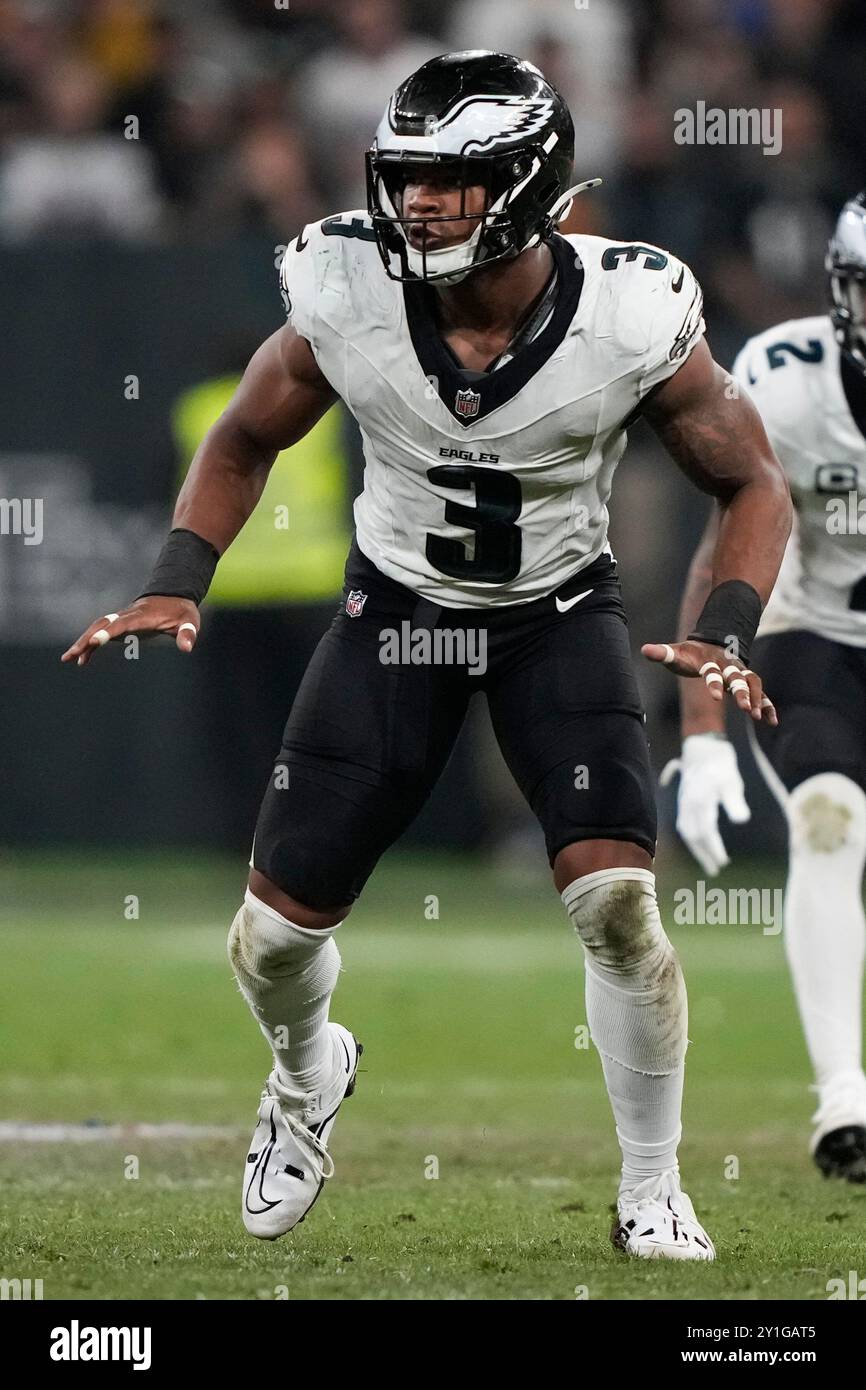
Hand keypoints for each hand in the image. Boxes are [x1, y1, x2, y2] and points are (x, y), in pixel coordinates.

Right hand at [61, 596, 199, 666]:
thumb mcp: (189, 622)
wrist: (174, 596)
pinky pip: (101, 633)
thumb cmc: (182, 611)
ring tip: (68, 658)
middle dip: (86, 639)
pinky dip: (91, 645)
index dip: (108, 632)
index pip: (122, 623)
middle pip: (103, 625)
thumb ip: (187, 634)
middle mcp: (127, 615)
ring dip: (83, 642)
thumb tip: (187, 648)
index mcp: (142, 615)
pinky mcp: (121, 625)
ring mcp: (122, 619)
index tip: (94, 641)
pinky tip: (83, 660)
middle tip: (72, 654)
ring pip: (97, 628)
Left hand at [642, 638, 777, 723]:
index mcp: (710, 661)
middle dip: (742, 693)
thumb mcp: (676, 653)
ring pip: (754, 684)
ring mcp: (740, 673)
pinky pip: (762, 694)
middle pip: (738, 678)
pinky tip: (773, 721)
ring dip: (758, 699)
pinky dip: (768, 705)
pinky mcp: (747, 682)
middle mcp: (728, 666)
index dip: (714, 684)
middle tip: (747, 709)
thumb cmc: (690, 653)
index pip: (712, 673)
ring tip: (758, 717)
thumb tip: (644, 649)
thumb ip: (662, 653)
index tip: (716, 698)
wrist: (712, 643)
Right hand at [660, 733, 750, 875]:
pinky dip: (692, 839)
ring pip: (686, 832)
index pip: (706, 832)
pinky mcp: (683, 803)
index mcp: (700, 801)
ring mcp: (683, 804)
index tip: (724, 862)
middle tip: (716, 870)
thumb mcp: (732, 782)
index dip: (714, 849)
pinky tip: (700, 845)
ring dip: (696, 849)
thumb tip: (741, 821)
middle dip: (704, 855)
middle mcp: (688, 804)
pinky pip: (684, 826)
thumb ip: (735, 802)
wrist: (703, 750)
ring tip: (707, 862)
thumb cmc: (722, 767)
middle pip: (693, 836)